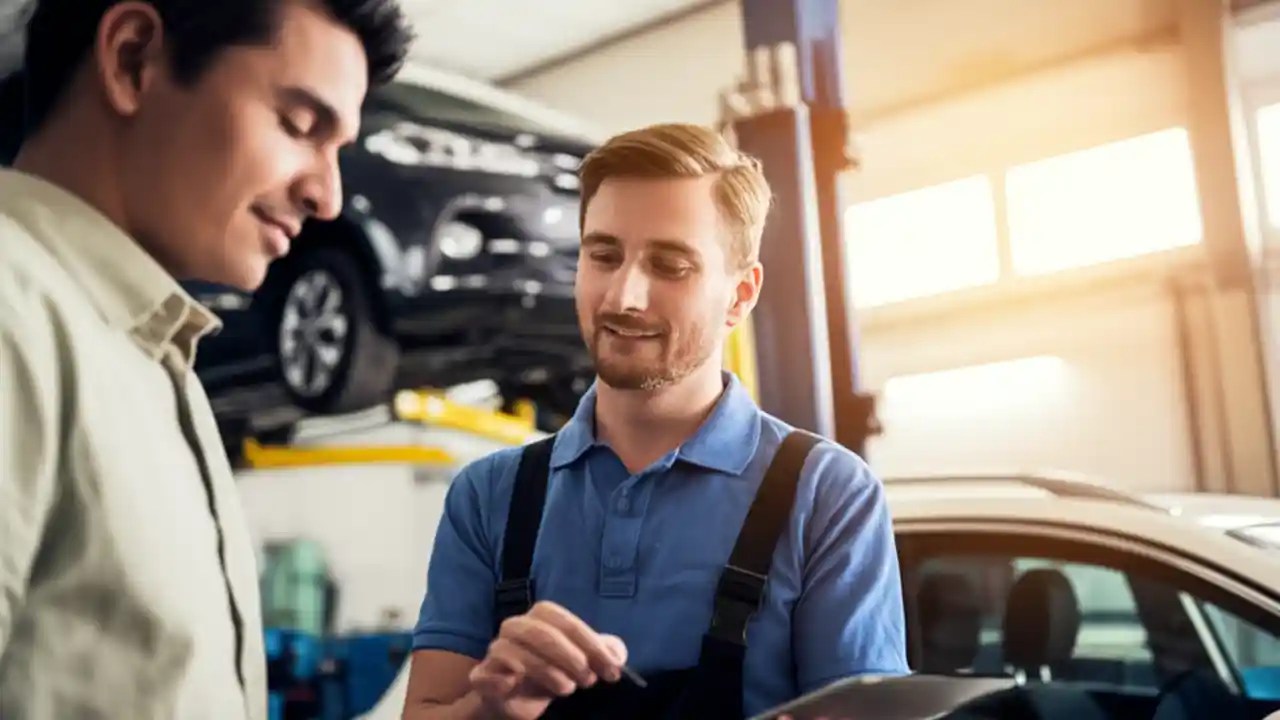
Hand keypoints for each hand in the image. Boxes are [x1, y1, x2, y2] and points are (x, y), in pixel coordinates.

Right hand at [468, 601, 626, 719]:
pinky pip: (484, 675)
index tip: (612, 668)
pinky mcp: (482, 678)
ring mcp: (496, 652)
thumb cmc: (552, 673)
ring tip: (566, 688)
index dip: (590, 642)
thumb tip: (617, 653)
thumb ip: (604, 653)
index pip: (563, 620)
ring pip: (514, 653)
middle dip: (570, 656)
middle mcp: (514, 628)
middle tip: (589, 679)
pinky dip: (498, 679)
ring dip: (546, 670)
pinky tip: (513, 684)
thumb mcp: (583, 662)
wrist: (517, 699)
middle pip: (540, 632)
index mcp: (539, 617)